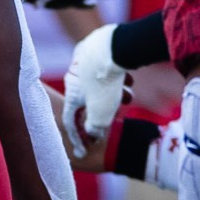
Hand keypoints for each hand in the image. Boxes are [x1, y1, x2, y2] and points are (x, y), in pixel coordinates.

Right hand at [63, 24, 129, 149]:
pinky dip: (117, 78)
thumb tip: (93, 133)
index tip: (85, 151)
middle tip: (118, 114)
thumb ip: (94, 128)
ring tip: (128, 95)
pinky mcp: (97, 49)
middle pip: (89, 101)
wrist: (114, 48)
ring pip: (101, 84)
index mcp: (71, 95)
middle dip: (105, 110)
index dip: (78, 138)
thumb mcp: (101, 114)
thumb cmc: (105, 84)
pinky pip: (107, 69)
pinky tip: (128, 78)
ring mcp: (84, 62)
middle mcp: (74, 78)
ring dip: (115, 94)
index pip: (70, 121)